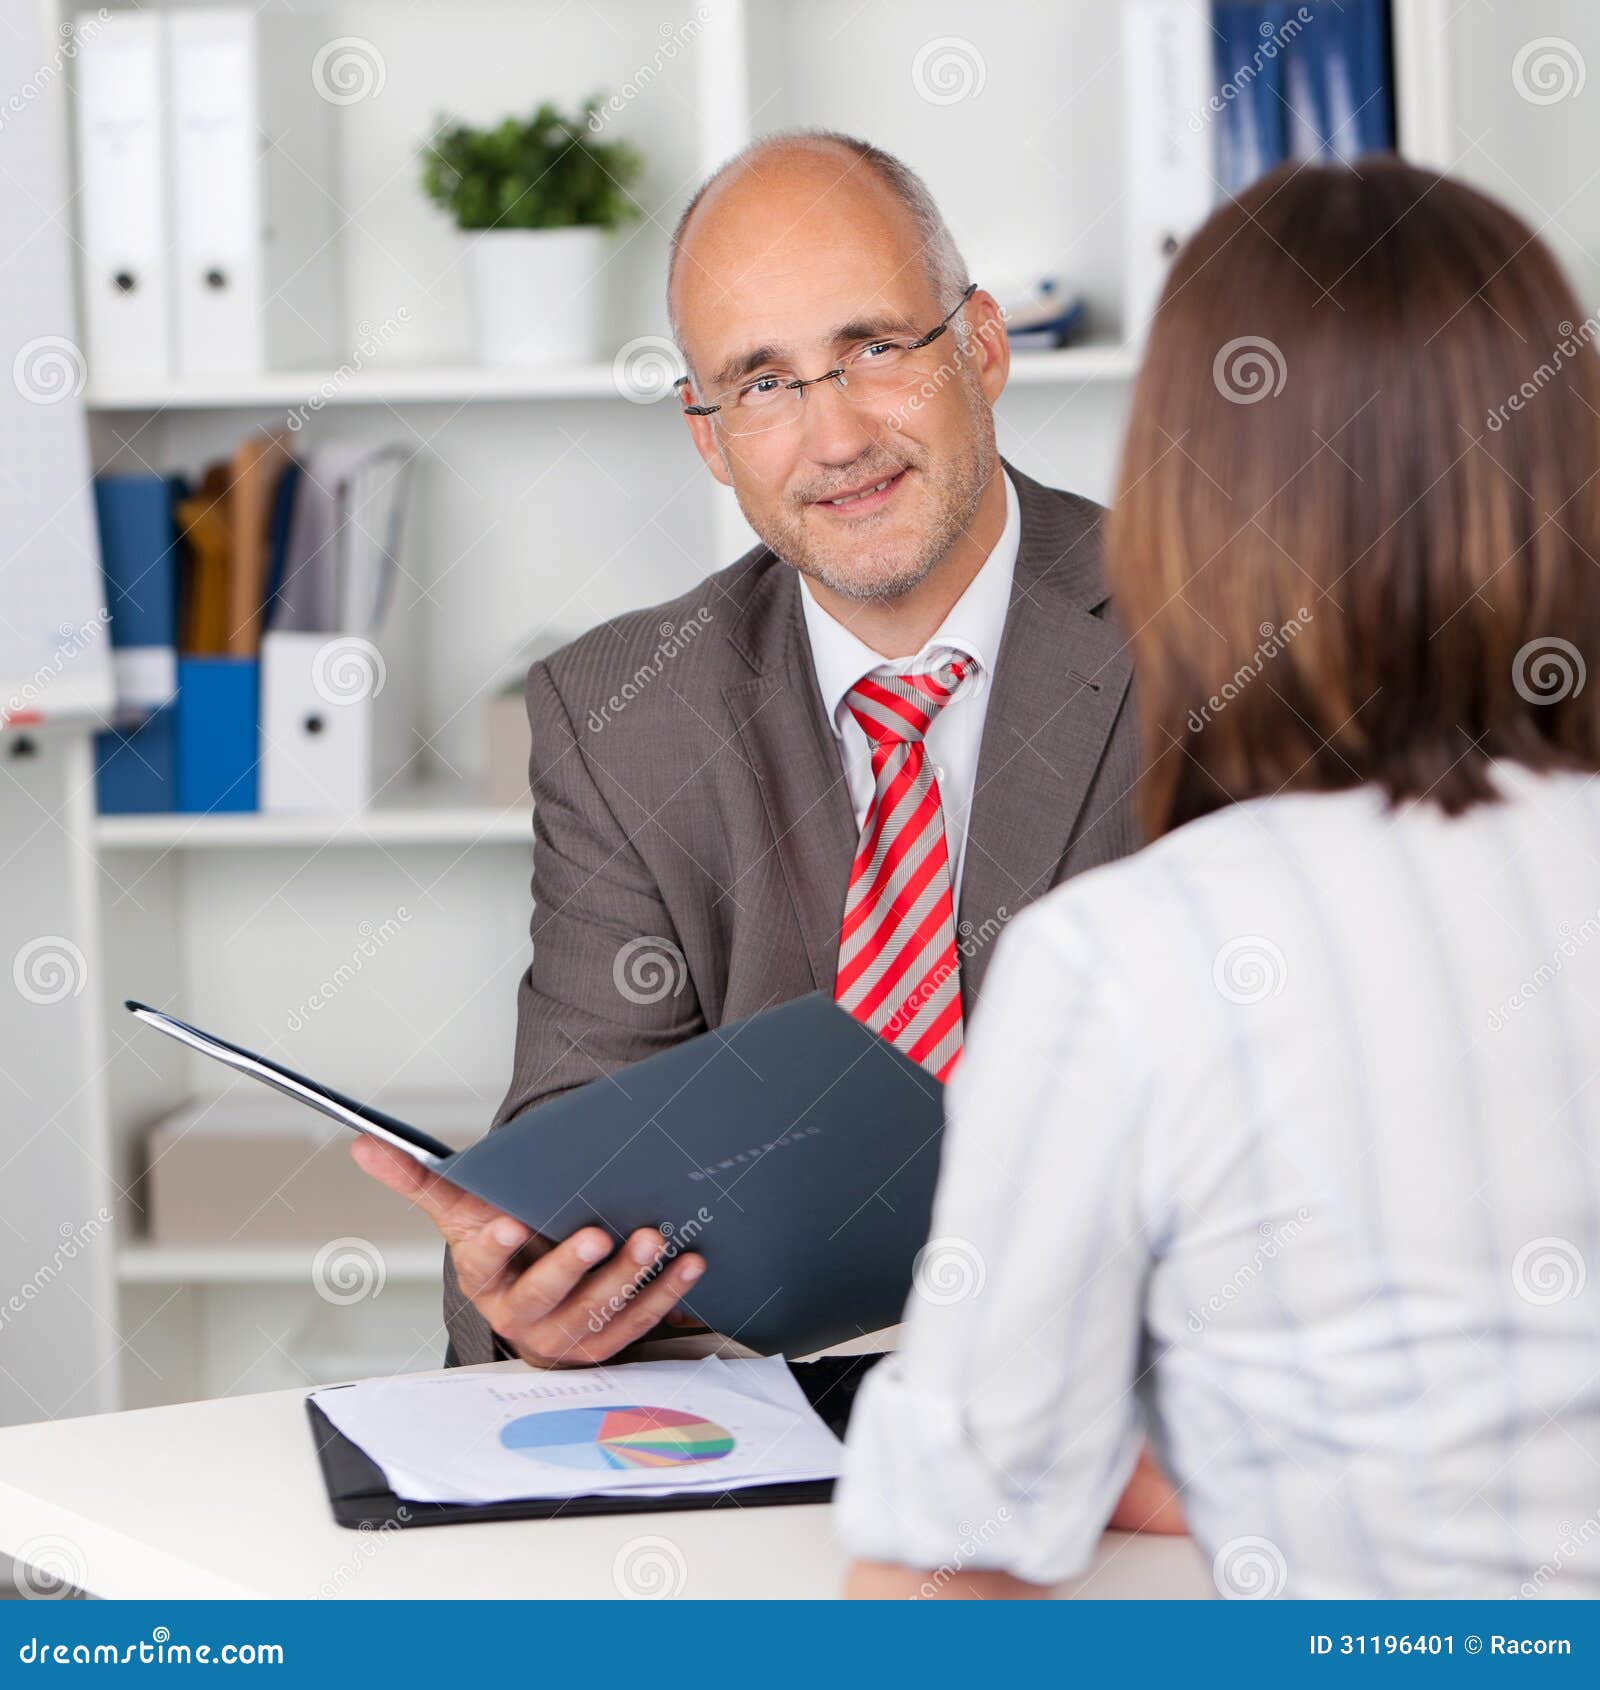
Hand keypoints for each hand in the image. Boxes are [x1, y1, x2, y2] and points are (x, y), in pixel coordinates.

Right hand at [349, 1138, 704, 1367]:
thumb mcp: (461, 1211)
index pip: (482, 1266)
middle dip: (572, 1267)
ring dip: (629, 1279)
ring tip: (652, 1240)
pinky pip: (638, 1324)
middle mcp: (521, 1316)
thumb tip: (364, 1144)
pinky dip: (666, 1294)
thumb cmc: (499, 1244)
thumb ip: (419, 1178)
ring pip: (597, 1315)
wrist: (531, 1296)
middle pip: (546, 1297)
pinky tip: (689, 1263)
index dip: (495, 1246)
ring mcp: (565, 1336)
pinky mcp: (605, 1346)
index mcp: (483, 1280)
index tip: (509, 1222)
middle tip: (599, 1236)